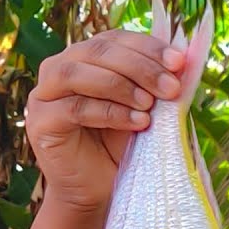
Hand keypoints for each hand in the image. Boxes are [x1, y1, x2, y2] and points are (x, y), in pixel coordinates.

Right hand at [25, 29, 184, 213]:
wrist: (97, 190)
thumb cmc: (119, 146)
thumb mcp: (143, 108)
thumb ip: (157, 84)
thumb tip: (188, 60)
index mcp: (84, 58)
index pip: (114, 38)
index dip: (147, 46)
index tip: (180, 62)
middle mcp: (59, 69)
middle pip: (97, 51)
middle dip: (140, 66)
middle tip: (170, 87)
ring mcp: (44, 94)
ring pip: (79, 73)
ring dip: (121, 85)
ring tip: (150, 104)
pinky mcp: (40, 122)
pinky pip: (74, 108)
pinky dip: (110, 112)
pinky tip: (138, 123)